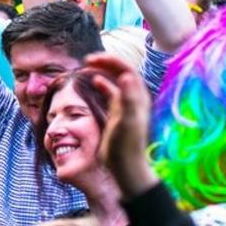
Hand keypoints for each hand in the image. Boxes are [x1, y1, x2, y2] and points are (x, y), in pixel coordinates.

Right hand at [86, 53, 156, 197]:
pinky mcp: (118, 113)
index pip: (127, 70)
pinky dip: (102, 84)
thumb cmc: (127, 145)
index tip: (92, 59)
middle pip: (121, 72)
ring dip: (103, 71)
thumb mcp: (127, 121)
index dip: (111, 61)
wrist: (126, 166)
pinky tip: (94, 82)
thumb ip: (128, 98)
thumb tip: (125, 76)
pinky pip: (110, 92)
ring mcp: (126, 105)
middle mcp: (133, 98)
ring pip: (115, 80)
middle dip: (106, 62)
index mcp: (138, 97)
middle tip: (87, 60)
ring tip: (88, 66)